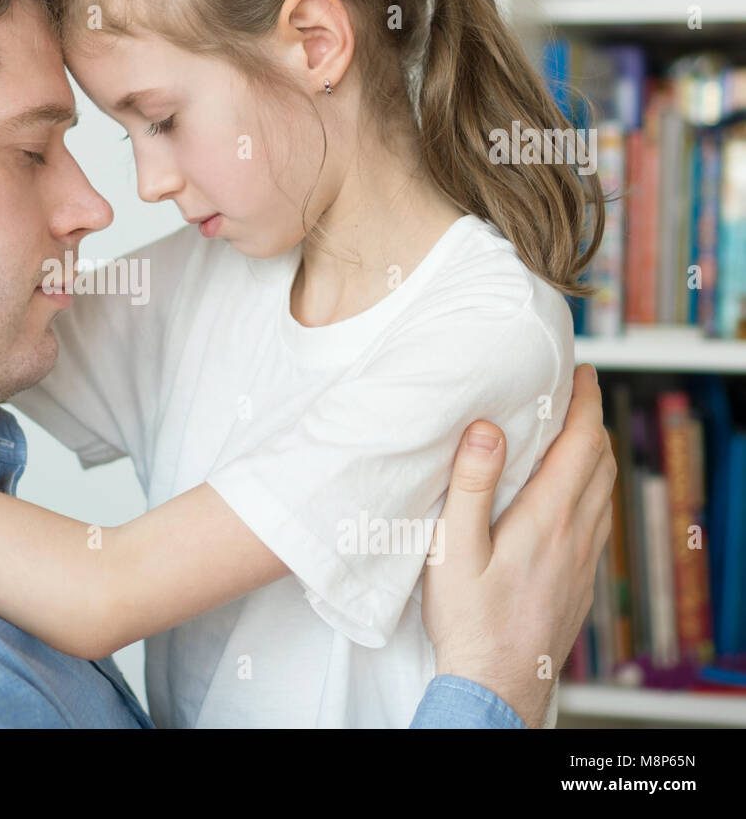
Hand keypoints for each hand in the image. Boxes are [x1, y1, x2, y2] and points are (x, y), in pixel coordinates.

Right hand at [423, 364, 614, 727]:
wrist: (498, 684)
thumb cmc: (469, 620)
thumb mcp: (454, 548)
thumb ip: (470, 485)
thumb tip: (487, 430)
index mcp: (546, 519)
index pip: (581, 445)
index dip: (585, 403)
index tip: (582, 373)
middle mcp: (575, 535)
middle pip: (601, 463)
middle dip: (593, 422)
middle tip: (577, 394)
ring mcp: (583, 561)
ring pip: (604, 493)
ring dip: (595, 456)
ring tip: (573, 436)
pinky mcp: (581, 581)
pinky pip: (598, 522)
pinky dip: (592, 491)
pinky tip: (572, 498)